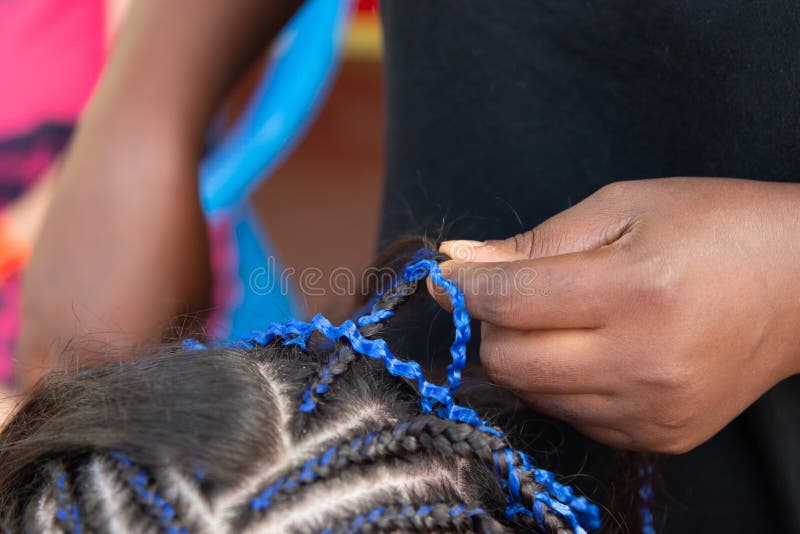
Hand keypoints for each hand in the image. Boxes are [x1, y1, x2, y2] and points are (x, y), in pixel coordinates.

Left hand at [430, 178, 799, 452]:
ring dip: (528, 354)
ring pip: (534, 394)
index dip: (465, 286)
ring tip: (568, 318)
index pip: (507, 302)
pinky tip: (599, 350)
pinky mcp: (661, 438)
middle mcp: (643, 362)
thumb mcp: (624, 206)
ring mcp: (652, 410)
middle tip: (516, 293)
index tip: (452, 274)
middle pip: (508, 361)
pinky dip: (565, 384)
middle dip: (493, 325)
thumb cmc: (714, 227)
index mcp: (634, 290)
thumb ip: (536, 241)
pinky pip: (574, 418)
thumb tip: (458, 261)